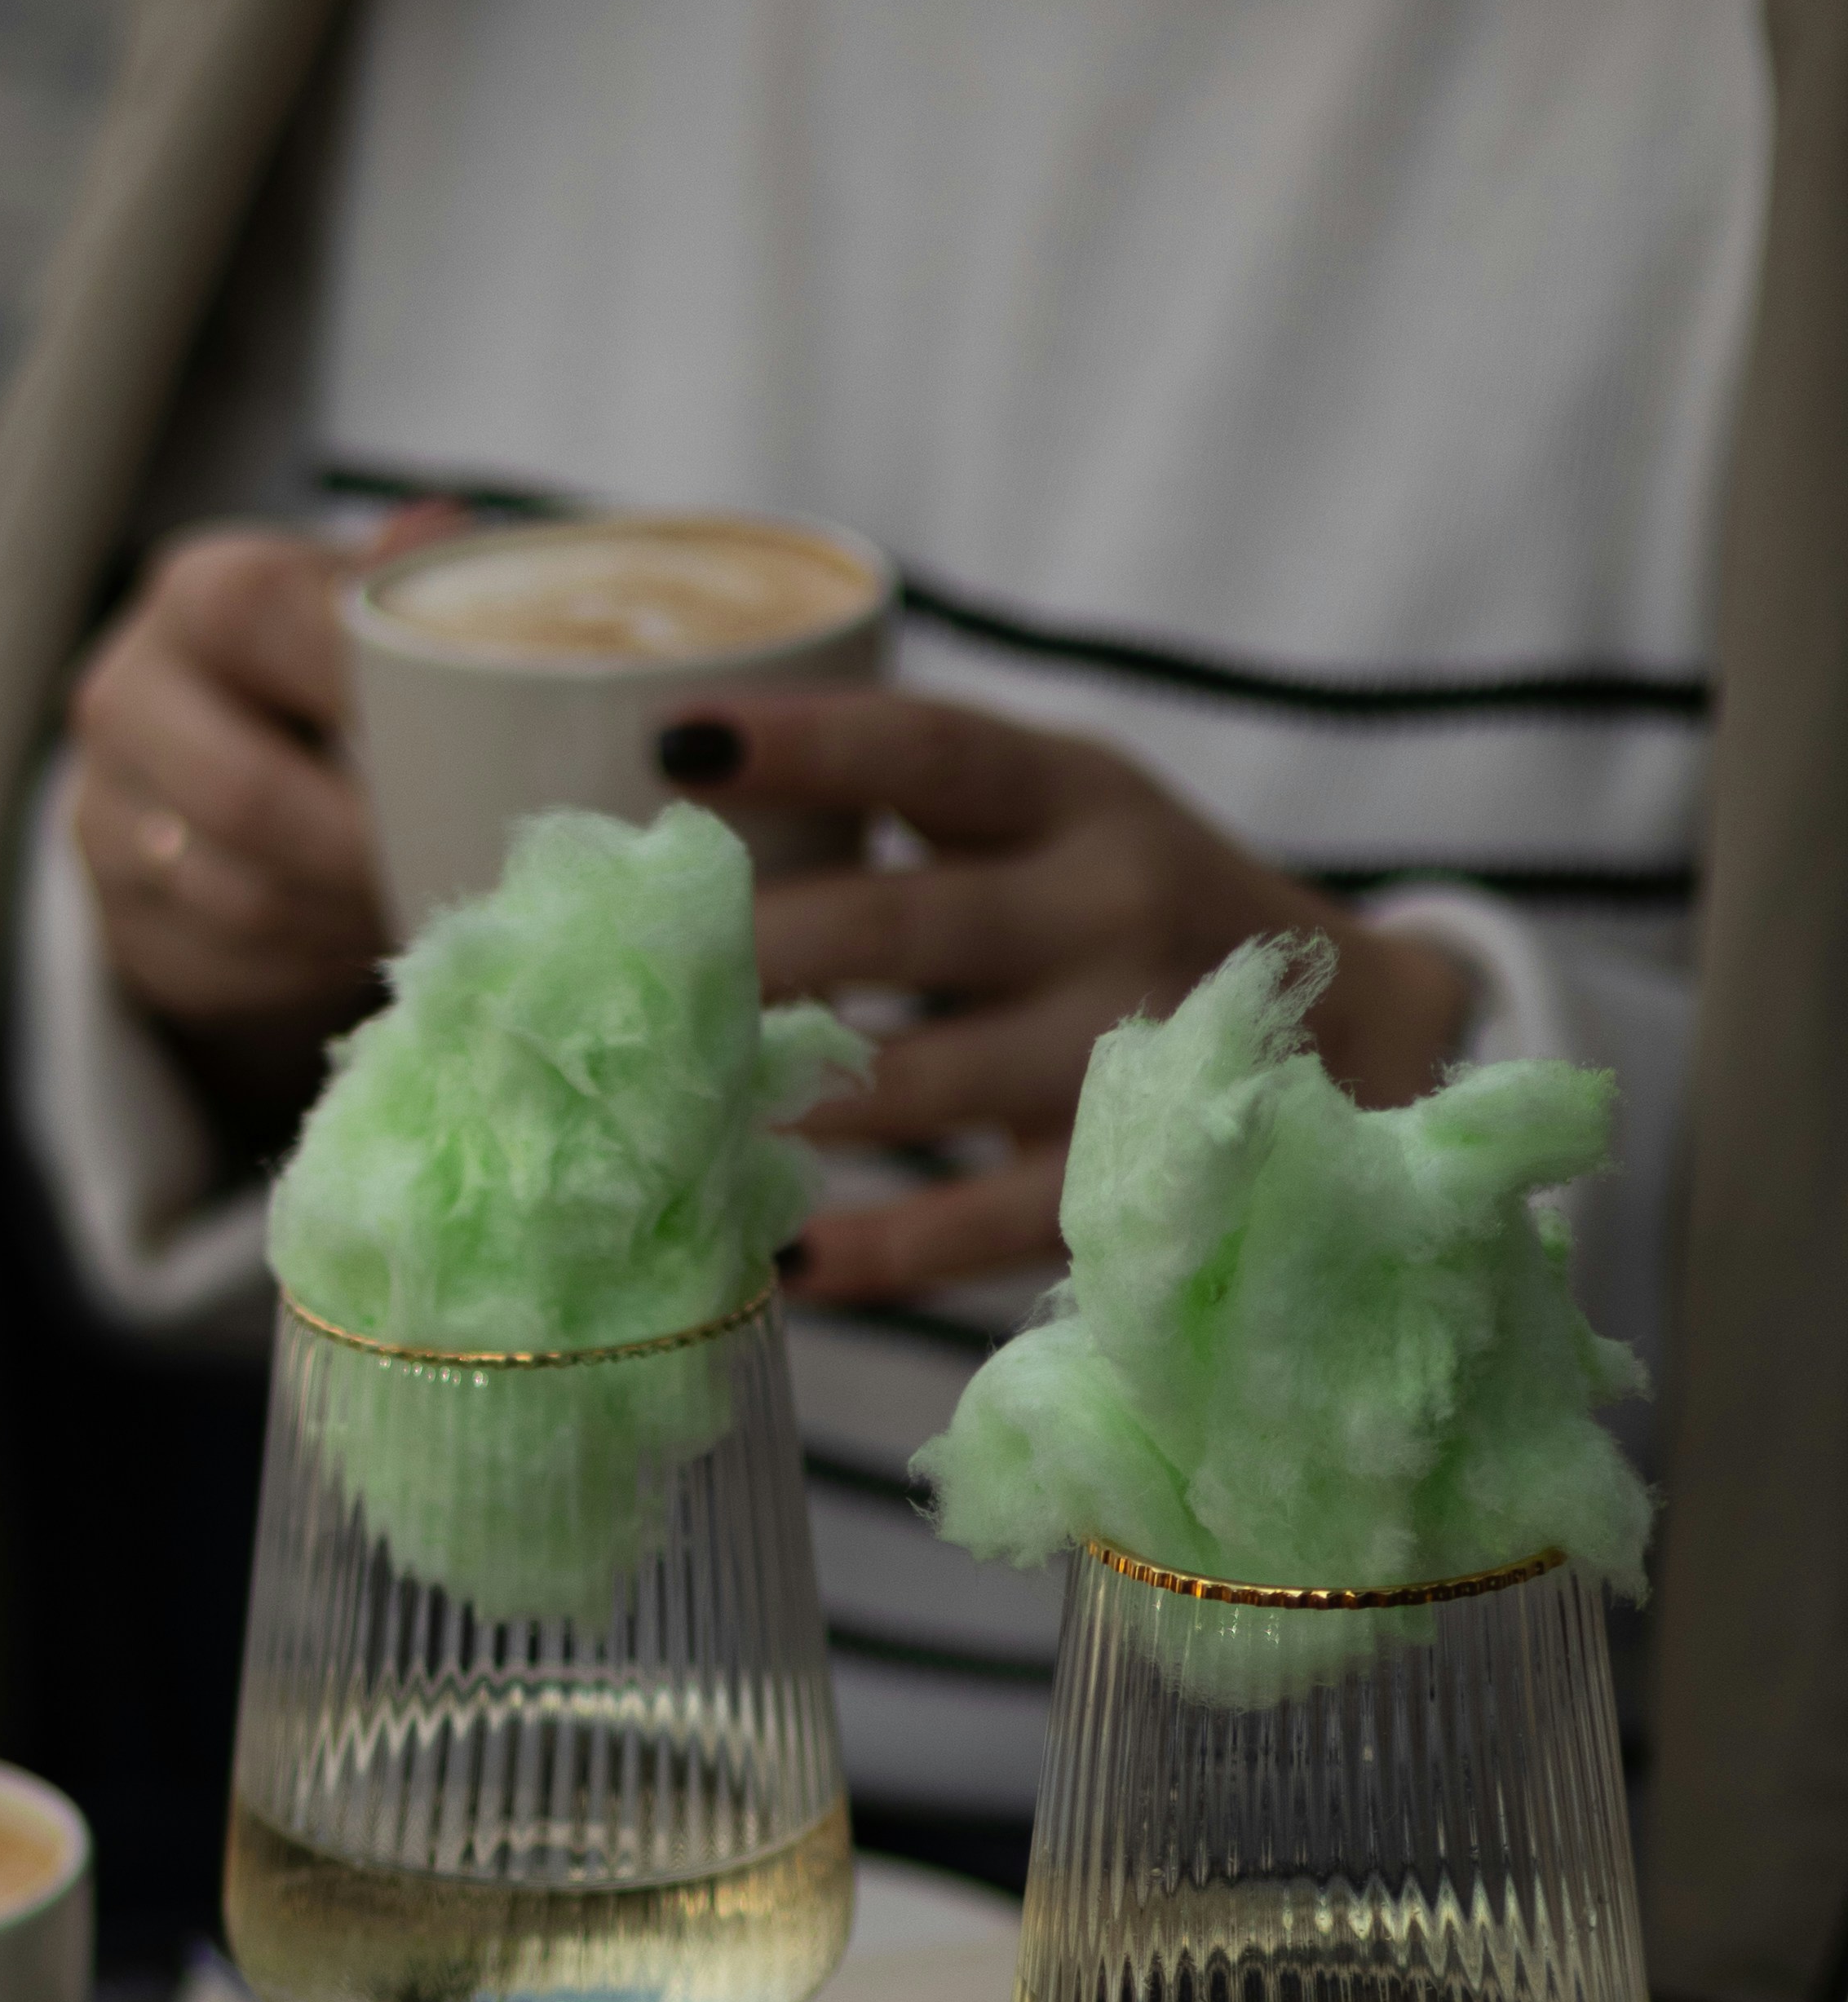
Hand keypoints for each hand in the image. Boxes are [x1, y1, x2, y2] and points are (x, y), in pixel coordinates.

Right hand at [68, 512, 441, 1128]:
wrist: (217, 786)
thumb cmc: (318, 680)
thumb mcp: (357, 610)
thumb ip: (398, 582)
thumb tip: (439, 531)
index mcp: (191, 598)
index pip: (256, 615)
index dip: (356, 680)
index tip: (456, 736)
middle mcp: (124, 703)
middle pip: (242, 795)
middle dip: (366, 847)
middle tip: (460, 868)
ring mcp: (106, 824)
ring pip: (241, 901)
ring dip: (349, 918)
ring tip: (425, 909)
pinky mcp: (125, 931)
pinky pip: (228, 973)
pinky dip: (314, 970)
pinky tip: (362, 943)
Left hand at [653, 689, 1475, 1300]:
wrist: (1366, 1030)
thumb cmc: (1138, 909)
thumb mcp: (1069, 816)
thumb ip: (925, 815)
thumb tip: (687, 826)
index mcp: (1078, 794)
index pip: (929, 750)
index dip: (804, 747)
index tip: (674, 749)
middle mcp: (1106, 904)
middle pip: (903, 922)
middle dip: (759, 952)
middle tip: (635, 979)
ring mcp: (1125, 1042)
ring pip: (924, 1078)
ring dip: (790, 1103)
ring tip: (663, 1121)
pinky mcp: (1131, 1168)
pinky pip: (985, 1219)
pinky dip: (878, 1248)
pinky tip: (780, 1255)